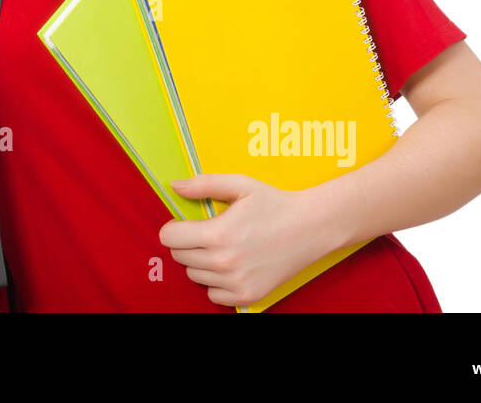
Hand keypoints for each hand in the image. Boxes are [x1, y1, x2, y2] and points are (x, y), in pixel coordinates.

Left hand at [159, 173, 335, 307]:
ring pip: (194, 276)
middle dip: (187, 243)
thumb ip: (203, 184)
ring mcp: (236, 282)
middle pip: (179, 257)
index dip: (174, 228)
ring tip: (222, 247)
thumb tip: (175, 186)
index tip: (185, 224)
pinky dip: (216, 282)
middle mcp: (224, 262)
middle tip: (207, 233)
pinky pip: (213, 295)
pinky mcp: (247, 296)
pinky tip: (232, 266)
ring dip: (200, 263)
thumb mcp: (240, 184)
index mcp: (218, 234)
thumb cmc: (275, 203)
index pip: (169, 238)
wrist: (311, 228)